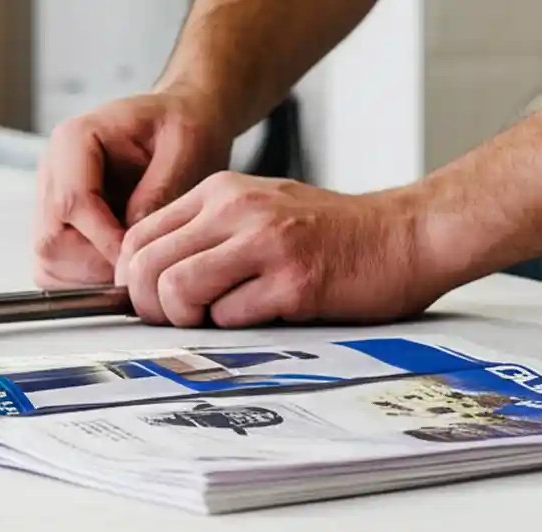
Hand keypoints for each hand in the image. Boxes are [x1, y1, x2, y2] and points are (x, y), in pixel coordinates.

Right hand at [33, 92, 233, 287]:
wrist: (181, 120)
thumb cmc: (184, 126)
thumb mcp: (184, 146)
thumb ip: (160, 190)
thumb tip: (134, 240)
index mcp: (74, 140)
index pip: (71, 204)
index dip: (108, 242)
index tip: (145, 260)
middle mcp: (53, 171)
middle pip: (51, 241)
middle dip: (99, 266)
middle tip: (146, 272)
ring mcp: (52, 199)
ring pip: (49, 261)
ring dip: (93, 278)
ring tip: (141, 271)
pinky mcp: (62, 224)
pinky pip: (59, 268)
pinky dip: (90, 280)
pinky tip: (129, 270)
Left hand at [115, 171, 439, 327]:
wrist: (407, 237)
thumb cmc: (339, 235)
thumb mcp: (265, 211)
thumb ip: (212, 235)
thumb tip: (157, 281)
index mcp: (224, 192)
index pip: (139, 236)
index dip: (135, 279)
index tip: (155, 301)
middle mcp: (239, 210)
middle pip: (147, 264)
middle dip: (150, 306)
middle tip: (177, 322)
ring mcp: (268, 244)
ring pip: (177, 288)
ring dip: (186, 319)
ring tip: (217, 321)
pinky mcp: (295, 282)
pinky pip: (230, 316)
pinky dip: (236, 328)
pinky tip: (265, 317)